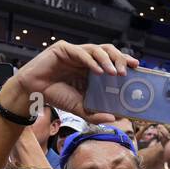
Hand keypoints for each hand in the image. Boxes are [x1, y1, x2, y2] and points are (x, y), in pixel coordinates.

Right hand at [11, 41, 136, 117]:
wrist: (32, 93)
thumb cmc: (55, 96)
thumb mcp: (79, 108)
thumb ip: (94, 114)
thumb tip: (113, 119)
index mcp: (91, 69)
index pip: (112, 61)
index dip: (124, 62)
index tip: (137, 69)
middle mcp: (85, 58)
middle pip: (108, 51)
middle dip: (120, 59)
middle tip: (127, 72)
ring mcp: (74, 52)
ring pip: (97, 49)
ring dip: (108, 60)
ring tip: (115, 73)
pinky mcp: (63, 49)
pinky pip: (81, 52)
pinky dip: (92, 61)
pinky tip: (99, 71)